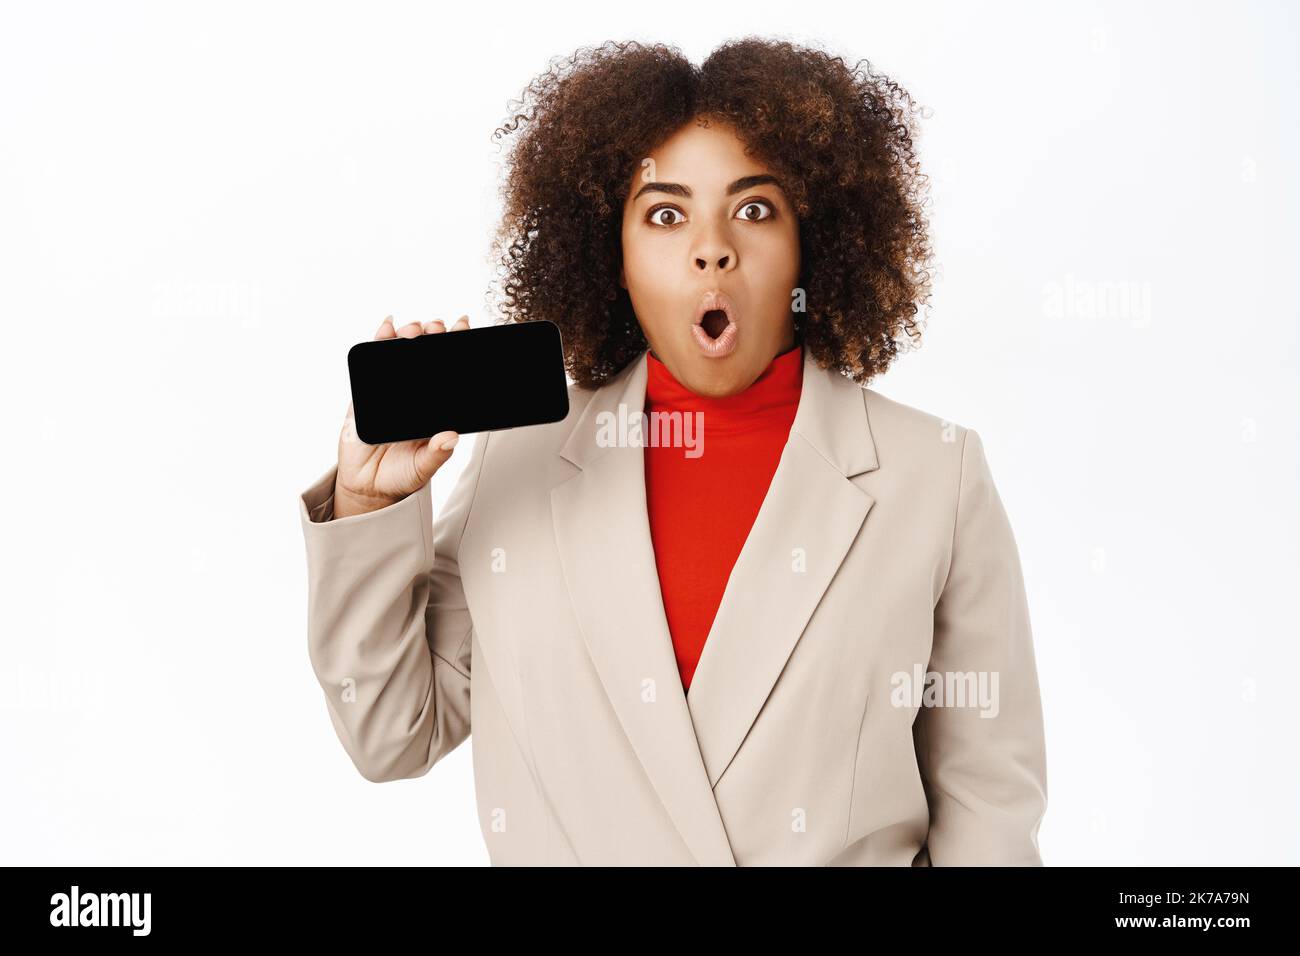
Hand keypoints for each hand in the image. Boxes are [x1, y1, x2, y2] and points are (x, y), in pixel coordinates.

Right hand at [332, 315, 470, 517]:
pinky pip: (373, 363)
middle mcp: (416, 395)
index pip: (449, 372)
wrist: (367, 486)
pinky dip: (379, 341)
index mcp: (434, 408)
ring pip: (401, 354)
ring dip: (408, 334)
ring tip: (415, 328)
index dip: (456, 348)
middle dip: (433, 336)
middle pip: (426, 357)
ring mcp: (391, 391)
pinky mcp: (366, 392)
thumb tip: (451, 437)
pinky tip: (387, 326)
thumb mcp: (423, 466)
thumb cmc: (401, 475)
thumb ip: (437, 453)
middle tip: (437, 328)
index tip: (463, 327)